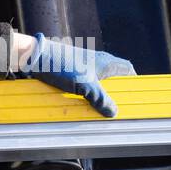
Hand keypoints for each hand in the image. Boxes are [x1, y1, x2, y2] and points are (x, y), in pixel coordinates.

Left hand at [19, 32, 136, 116]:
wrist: (36, 58)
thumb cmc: (61, 64)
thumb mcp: (84, 85)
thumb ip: (100, 98)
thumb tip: (113, 112)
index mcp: (105, 62)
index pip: (128, 69)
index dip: (132, 81)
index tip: (134, 95)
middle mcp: (97, 63)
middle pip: (114, 80)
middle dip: (114, 94)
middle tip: (115, 107)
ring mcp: (85, 69)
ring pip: (99, 85)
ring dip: (99, 98)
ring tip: (99, 109)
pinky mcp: (73, 74)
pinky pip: (85, 88)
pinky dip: (87, 97)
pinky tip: (83, 105)